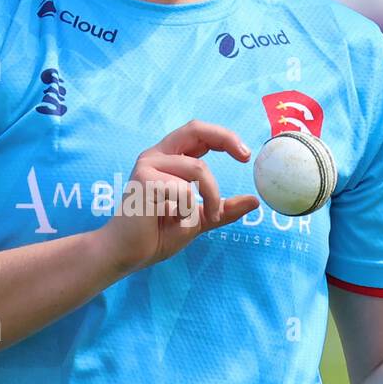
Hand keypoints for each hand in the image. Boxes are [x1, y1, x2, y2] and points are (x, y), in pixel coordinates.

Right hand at [100, 119, 259, 272]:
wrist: (127, 254)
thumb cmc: (156, 236)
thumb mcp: (198, 219)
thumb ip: (223, 209)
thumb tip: (255, 201)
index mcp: (167, 160)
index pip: (197, 134)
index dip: (224, 137)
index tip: (245, 155)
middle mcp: (156, 156)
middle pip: (195, 129)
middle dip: (225, 138)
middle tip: (244, 155)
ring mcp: (148, 165)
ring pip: (198, 169)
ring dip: (211, 197)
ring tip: (205, 218)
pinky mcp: (144, 180)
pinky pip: (184, 189)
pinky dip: (188, 210)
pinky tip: (174, 219)